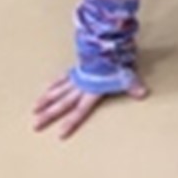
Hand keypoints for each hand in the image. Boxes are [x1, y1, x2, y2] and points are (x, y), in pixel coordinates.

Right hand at [33, 70, 148, 138]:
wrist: (105, 44)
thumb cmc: (115, 62)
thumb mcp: (127, 75)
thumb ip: (132, 86)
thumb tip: (143, 93)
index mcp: (91, 92)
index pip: (80, 111)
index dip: (70, 122)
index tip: (59, 133)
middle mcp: (80, 87)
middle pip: (62, 104)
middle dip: (49, 115)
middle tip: (36, 125)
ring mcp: (76, 78)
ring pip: (57, 91)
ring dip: (46, 100)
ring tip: (34, 109)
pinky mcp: (75, 70)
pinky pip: (62, 78)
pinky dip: (53, 83)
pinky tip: (45, 88)